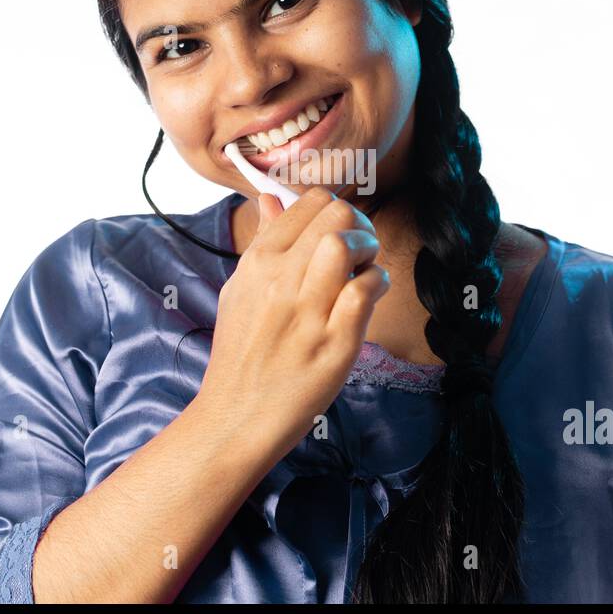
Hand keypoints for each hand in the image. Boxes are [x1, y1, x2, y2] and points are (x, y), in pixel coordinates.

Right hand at [199, 187, 390, 455]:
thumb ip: (261, 241)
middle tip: (359, 254)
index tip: (339, 235)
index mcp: (258, 262)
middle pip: (336, 215)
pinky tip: (369, 298)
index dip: (337, 210)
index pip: (310, 201)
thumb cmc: (241, 352)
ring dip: (368, 252)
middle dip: (359, 226)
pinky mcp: (334, 344)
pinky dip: (377, 285)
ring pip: (347, 245)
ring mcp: (307, 312)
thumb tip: (270, 198)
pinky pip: (364, 290)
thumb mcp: (240, 289)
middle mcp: (280, 280)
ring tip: (363, 274)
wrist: (235, 415)